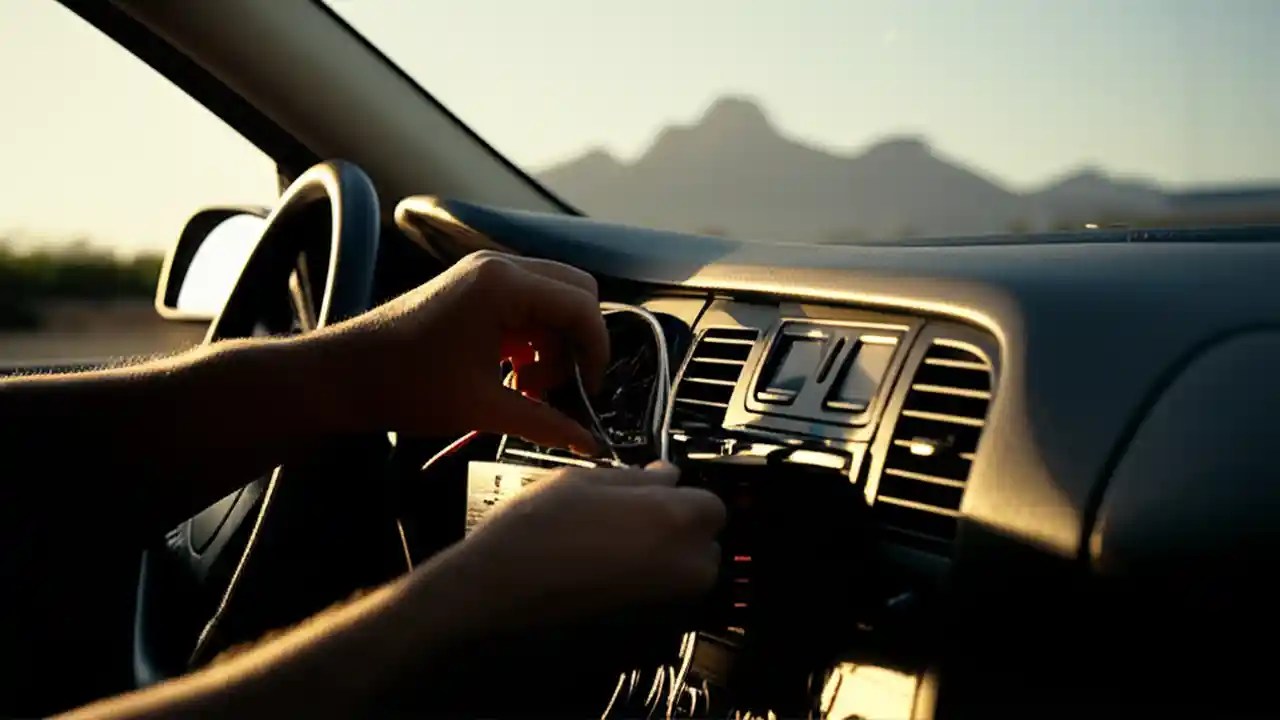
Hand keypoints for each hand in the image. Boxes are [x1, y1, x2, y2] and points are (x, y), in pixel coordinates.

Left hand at [316, 251, 608, 450]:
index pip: (582, 306)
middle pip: (575, 293)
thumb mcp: (483, 409)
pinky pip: (527, 306)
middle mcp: (499, 267)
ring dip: (554, 343)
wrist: (344, 376)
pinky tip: (513, 375)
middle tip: (559, 386)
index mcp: (504, 285)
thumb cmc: (406, 386)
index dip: (596, 352)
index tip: (588, 392)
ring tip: (528, 387)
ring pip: (553, 300)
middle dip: (577, 343)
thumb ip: (544, 423)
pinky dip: (532, 339)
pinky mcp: (475, 289)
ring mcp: (485, 275)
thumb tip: (590, 444)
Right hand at [429, 462, 725, 626]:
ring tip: (607, 559)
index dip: (678, 501)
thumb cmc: (535, 532)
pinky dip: (644, 600)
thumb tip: (666, 476)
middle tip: (624, 529)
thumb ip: (635, 479)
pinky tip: (602, 589)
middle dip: (674, 535)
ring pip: (683, 580)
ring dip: (661, 567)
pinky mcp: (653, 642)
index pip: (710, 505)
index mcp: (679, 521)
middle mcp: (690, 569)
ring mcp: (674, 610)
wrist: (495, 603)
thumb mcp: (583, 482)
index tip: (649, 501)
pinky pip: (661, 611)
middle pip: (702, 545)